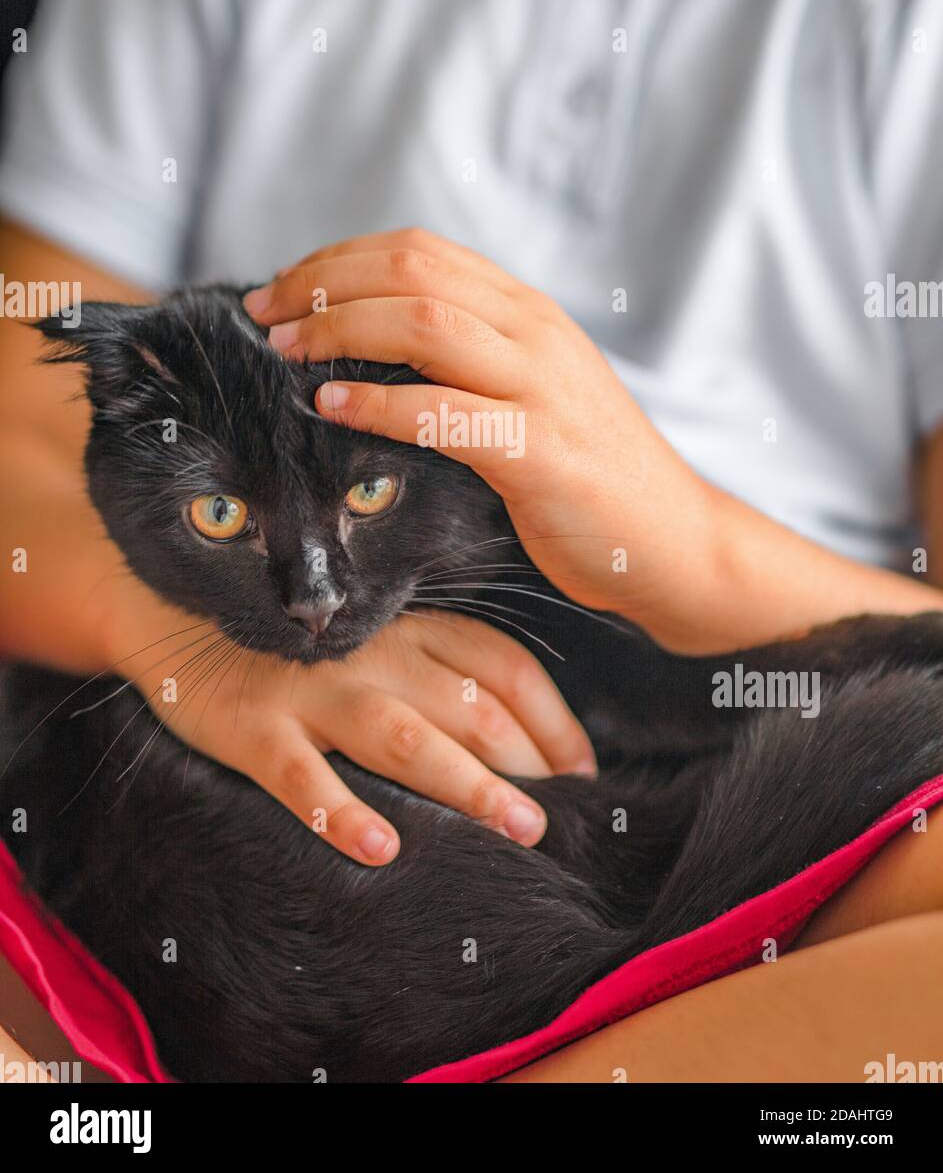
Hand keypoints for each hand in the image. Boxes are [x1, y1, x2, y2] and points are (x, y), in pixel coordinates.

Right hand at [104, 584, 594, 866]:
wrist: (175, 614)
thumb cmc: (298, 642)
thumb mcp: (373, 635)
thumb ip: (437, 667)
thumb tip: (524, 737)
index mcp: (409, 627)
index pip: (501, 666)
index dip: (551, 720)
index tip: (582, 772)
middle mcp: (373, 653)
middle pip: (467, 705)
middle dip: (523, 763)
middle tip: (561, 821)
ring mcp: (314, 690)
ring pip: (402, 737)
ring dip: (465, 783)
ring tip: (517, 829)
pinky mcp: (255, 727)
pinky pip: (302, 775)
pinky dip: (340, 811)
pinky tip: (379, 849)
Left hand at [244, 228, 713, 629]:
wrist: (669, 539)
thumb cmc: (586, 473)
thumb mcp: (528, 392)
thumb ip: (467, 360)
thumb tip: (367, 351)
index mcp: (527, 312)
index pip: (420, 250)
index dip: (339, 259)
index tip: (284, 288)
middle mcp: (535, 333)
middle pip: (412, 271)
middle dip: (323, 284)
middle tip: (265, 315)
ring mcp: (541, 387)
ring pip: (423, 324)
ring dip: (339, 330)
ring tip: (286, 352)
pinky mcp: (540, 450)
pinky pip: (442, 412)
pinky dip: (376, 405)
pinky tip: (330, 409)